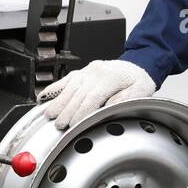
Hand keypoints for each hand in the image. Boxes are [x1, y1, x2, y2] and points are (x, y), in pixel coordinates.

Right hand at [38, 59, 156, 130]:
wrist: (137, 61)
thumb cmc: (138, 79)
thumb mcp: (143, 90)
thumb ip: (128, 98)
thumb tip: (110, 106)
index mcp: (111, 78)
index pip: (92, 98)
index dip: (81, 113)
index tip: (74, 125)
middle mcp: (97, 73)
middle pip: (77, 94)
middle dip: (66, 111)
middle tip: (58, 125)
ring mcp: (88, 71)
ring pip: (69, 87)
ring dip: (58, 102)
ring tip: (50, 115)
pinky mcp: (82, 71)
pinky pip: (66, 79)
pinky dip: (54, 88)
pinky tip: (45, 96)